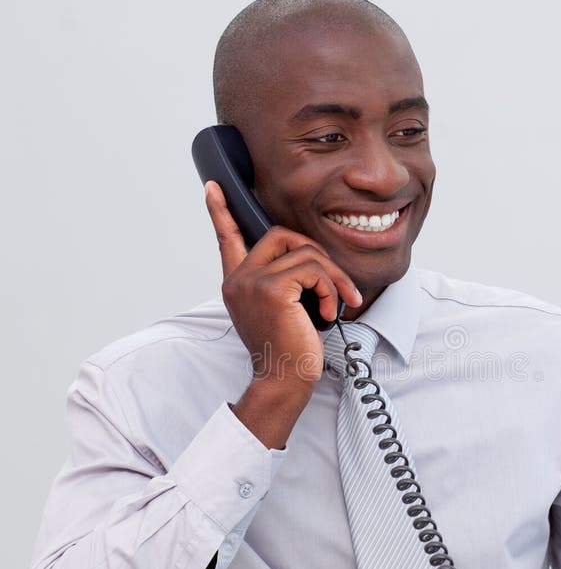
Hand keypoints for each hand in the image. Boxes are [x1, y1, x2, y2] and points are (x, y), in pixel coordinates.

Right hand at [205, 181, 361, 446]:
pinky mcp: (272, 288)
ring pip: (304, 252)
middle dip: (316, 254)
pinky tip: (329, 310)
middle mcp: (239, 279)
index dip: (221, 212)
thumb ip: (281, 283)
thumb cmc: (289, 351)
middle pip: (281, 235)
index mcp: (237, 283)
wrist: (284, 380)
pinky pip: (312, 269)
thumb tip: (307, 261)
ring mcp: (252, 282)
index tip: (214, 188)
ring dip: (331, 276)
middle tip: (333, 284)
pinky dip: (330, 287)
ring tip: (339, 303)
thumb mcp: (281, 311)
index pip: (227, 240)